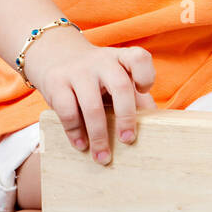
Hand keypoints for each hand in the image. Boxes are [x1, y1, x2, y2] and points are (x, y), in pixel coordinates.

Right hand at [23, 29, 157, 161]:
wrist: (56, 55)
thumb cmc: (96, 76)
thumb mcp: (116, 78)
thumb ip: (136, 98)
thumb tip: (155, 127)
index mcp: (121, 58)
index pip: (139, 58)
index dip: (145, 75)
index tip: (144, 90)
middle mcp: (101, 61)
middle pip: (120, 86)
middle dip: (126, 117)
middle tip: (128, 140)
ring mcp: (77, 71)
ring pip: (92, 105)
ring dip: (99, 135)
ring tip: (102, 156)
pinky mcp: (56, 82)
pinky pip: (68, 111)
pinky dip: (75, 132)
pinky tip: (81, 145)